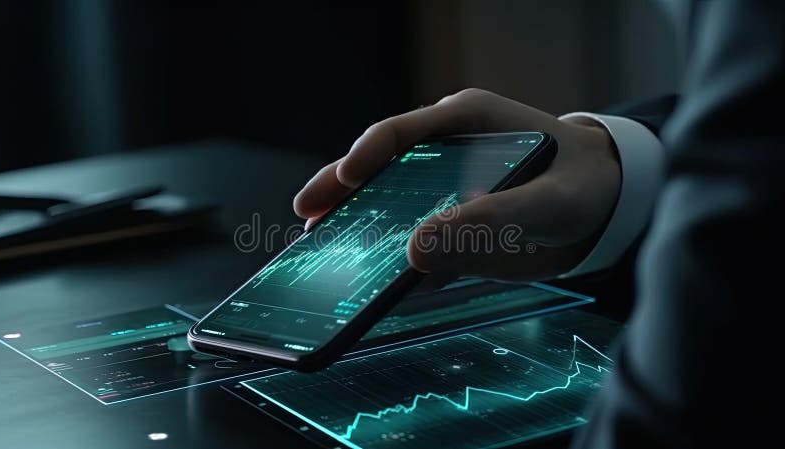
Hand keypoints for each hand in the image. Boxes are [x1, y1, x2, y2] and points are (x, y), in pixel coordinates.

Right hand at [293, 88, 619, 280]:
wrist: (610, 210)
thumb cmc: (585, 185)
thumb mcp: (550, 201)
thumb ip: (492, 221)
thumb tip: (415, 250)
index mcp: (465, 123)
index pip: (400, 133)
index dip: (363, 156)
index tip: (340, 182)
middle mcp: (446, 152)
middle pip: (380, 170)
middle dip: (341, 192)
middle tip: (307, 216)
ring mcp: (446, 192)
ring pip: (390, 207)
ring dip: (359, 228)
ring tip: (322, 248)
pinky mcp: (454, 226)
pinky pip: (414, 242)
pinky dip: (390, 261)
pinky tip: (368, 279)